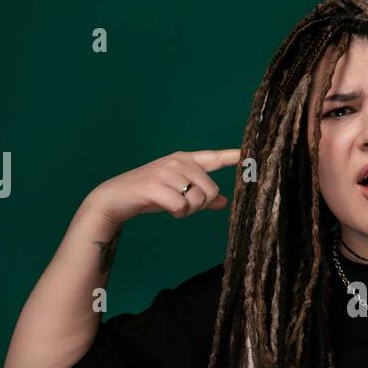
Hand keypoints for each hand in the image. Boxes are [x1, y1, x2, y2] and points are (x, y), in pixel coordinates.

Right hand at [87, 149, 240, 223]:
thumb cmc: (150, 194)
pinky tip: (167, 209)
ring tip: (172, 205)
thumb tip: (225, 203)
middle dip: (200, 205)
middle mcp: (178, 162)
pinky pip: (182, 207)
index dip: (234, 156)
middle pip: (211, 190)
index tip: (251, 153)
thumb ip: (202, 196)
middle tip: (182, 205)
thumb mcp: (179, 192)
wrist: (116, 197)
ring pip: (197, 199)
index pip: (214, 157)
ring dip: (187, 210)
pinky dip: (177, 214)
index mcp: (185, 160)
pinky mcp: (156, 186)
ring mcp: (167, 172)